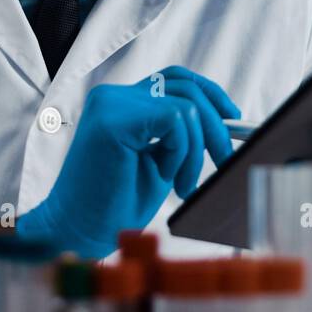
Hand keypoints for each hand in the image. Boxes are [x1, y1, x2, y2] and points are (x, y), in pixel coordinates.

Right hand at [16, 66, 240, 257]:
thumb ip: (182, 135)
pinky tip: (166, 175)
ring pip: (184, 105)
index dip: (210, 95)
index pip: (175, 79)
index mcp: (122, 102)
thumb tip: (229, 120)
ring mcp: (111, 104)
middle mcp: (114, 96)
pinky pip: (174, 118)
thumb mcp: (160, 161)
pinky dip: (181, 150)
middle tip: (224, 160)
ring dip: (195, 150)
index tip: (233, 119)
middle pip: (185, 86)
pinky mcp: (112, 120)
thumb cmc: (117, 203)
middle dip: (216, 125)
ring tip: (183, 183)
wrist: (78, 232)